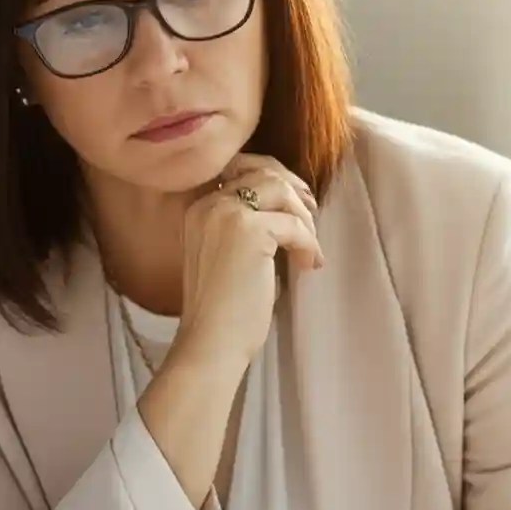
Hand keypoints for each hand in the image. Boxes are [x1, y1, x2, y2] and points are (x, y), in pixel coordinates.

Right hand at [176, 153, 322, 366]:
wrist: (211, 341)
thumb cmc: (221, 309)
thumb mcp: (224, 254)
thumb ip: (240, 225)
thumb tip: (286, 206)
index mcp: (197, 207)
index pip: (240, 168)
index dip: (274, 177)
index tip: (295, 201)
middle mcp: (208, 203)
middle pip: (264, 170)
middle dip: (295, 189)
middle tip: (313, 213)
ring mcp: (226, 214)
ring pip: (281, 189)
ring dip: (304, 217)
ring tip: (308, 249)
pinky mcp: (249, 231)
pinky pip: (294, 224)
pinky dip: (308, 244)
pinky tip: (307, 266)